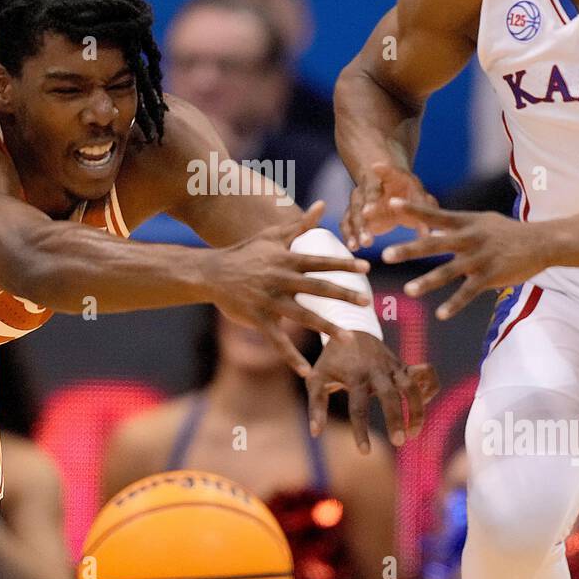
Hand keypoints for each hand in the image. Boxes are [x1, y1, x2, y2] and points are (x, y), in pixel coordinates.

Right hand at [204, 201, 372, 377]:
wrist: (211, 272)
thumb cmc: (245, 252)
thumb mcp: (272, 236)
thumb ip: (300, 225)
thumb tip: (322, 206)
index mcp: (287, 259)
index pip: (320, 262)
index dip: (343, 264)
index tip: (366, 268)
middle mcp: (280, 279)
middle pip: (317, 288)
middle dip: (343, 295)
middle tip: (367, 302)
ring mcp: (269, 300)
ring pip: (302, 315)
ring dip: (326, 327)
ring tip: (348, 339)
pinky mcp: (258, 319)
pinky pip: (277, 341)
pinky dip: (291, 357)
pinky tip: (307, 372)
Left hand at [307, 330, 438, 452]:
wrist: (350, 327)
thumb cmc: (331, 359)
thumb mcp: (317, 378)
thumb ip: (316, 405)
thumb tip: (315, 434)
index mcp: (354, 376)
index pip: (358, 407)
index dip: (361, 431)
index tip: (365, 452)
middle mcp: (376, 370)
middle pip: (390, 395)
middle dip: (397, 419)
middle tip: (399, 442)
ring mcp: (393, 366)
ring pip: (412, 386)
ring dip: (417, 410)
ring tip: (414, 433)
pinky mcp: (404, 364)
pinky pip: (426, 372)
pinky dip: (430, 387)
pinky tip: (422, 404)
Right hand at [341, 160, 437, 250]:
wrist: (391, 192)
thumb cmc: (409, 194)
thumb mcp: (420, 197)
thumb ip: (425, 211)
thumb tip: (427, 234)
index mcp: (390, 177)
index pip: (387, 172)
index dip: (383, 170)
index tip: (376, 166)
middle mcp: (370, 186)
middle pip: (367, 194)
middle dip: (367, 203)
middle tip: (367, 213)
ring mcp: (359, 200)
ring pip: (355, 211)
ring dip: (358, 226)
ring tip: (363, 242)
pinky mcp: (353, 215)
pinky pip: (348, 223)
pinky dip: (350, 234)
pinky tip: (353, 247)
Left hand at [382, 199, 551, 318]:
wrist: (541, 242)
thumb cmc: (507, 233)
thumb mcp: (482, 223)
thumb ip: (456, 228)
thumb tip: (431, 233)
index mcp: (466, 223)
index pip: (435, 215)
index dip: (413, 209)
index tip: (391, 202)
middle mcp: (470, 238)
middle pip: (435, 244)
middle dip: (409, 250)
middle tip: (386, 255)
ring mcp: (480, 258)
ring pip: (449, 271)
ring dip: (427, 281)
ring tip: (408, 290)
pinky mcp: (491, 275)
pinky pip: (469, 292)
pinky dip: (454, 304)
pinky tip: (440, 314)